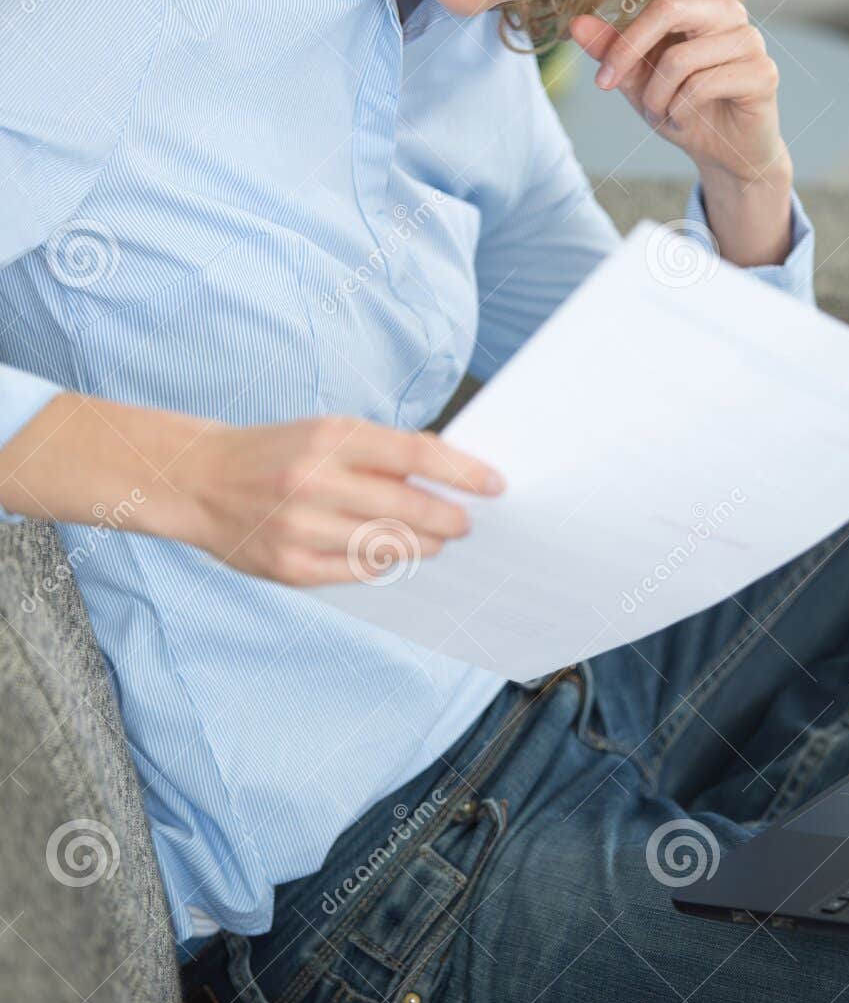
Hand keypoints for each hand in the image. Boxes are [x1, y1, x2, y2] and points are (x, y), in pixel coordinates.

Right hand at [182, 414, 504, 585]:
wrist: (199, 480)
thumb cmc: (278, 451)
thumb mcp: (327, 430)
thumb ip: (384, 451)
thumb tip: (450, 470)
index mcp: (329, 437)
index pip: (416, 456)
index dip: (463, 473)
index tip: (494, 485)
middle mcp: (314, 481)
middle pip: (407, 508)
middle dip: (448, 518)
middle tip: (464, 523)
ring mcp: (299, 528)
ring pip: (386, 545)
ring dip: (422, 545)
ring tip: (434, 540)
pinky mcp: (288, 567)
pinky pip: (357, 572)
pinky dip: (383, 563)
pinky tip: (390, 554)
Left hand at [568, 0, 789, 188]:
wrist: (726, 153)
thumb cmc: (684, 108)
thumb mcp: (639, 82)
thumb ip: (612, 53)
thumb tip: (575, 25)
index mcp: (694, 6)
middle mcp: (725, 12)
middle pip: (666, 11)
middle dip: (627, 52)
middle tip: (605, 85)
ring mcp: (748, 40)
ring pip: (681, 58)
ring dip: (656, 96)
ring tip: (660, 113)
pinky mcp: (761, 72)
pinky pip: (702, 84)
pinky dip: (680, 109)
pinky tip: (685, 119)